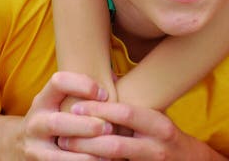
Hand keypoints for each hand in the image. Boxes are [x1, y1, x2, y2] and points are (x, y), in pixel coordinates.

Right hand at [19, 72, 111, 159]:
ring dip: (85, 150)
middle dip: (86, 126)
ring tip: (108, 150)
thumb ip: (86, 91)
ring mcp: (34, 145)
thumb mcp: (62, 101)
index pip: (58, 82)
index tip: (104, 94)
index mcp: (44, 99)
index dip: (83, 85)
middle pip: (57, 123)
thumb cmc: (59, 115)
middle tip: (109, 127)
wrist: (22, 143)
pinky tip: (101, 160)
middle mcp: (36, 121)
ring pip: (57, 150)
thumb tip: (116, 79)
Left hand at [59, 101, 226, 159]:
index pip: (126, 113)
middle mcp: (157, 145)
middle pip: (115, 143)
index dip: (100, 110)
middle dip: (86, 139)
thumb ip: (133, 106)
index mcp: (159, 124)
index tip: (76, 107)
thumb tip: (109, 76)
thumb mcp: (157, 118)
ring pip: (114, 160)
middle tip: (62, 134)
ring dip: (87, 156)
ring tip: (66, 149)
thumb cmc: (166, 136)